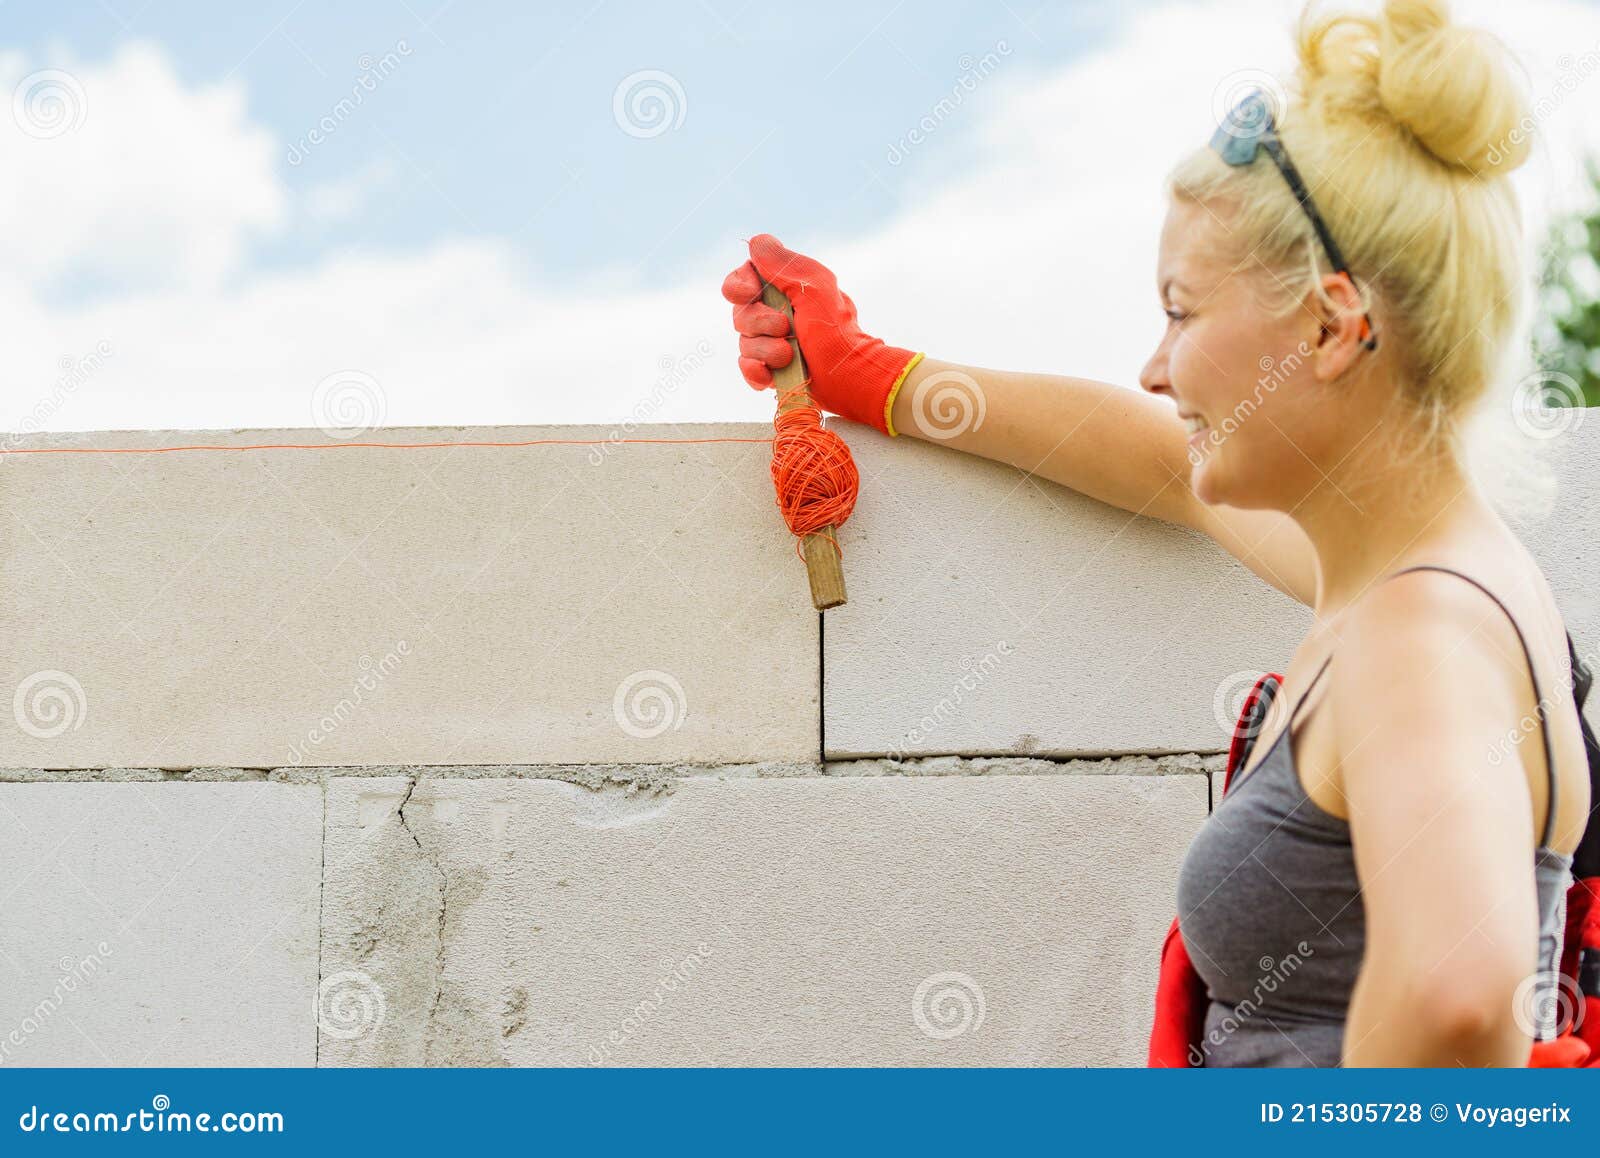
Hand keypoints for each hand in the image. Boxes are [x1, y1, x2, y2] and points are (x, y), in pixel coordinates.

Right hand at [720, 233, 921, 434]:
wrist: (849, 375)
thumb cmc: (836, 329)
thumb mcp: (815, 287)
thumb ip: (784, 263)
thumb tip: (757, 243)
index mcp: (784, 288)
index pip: (742, 279)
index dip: (738, 286)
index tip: (750, 293)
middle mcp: (775, 313)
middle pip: (740, 313)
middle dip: (760, 322)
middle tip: (787, 328)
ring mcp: (772, 343)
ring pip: (744, 343)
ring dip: (765, 350)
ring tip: (790, 355)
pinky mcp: (772, 371)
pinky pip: (748, 368)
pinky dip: (756, 372)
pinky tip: (770, 375)